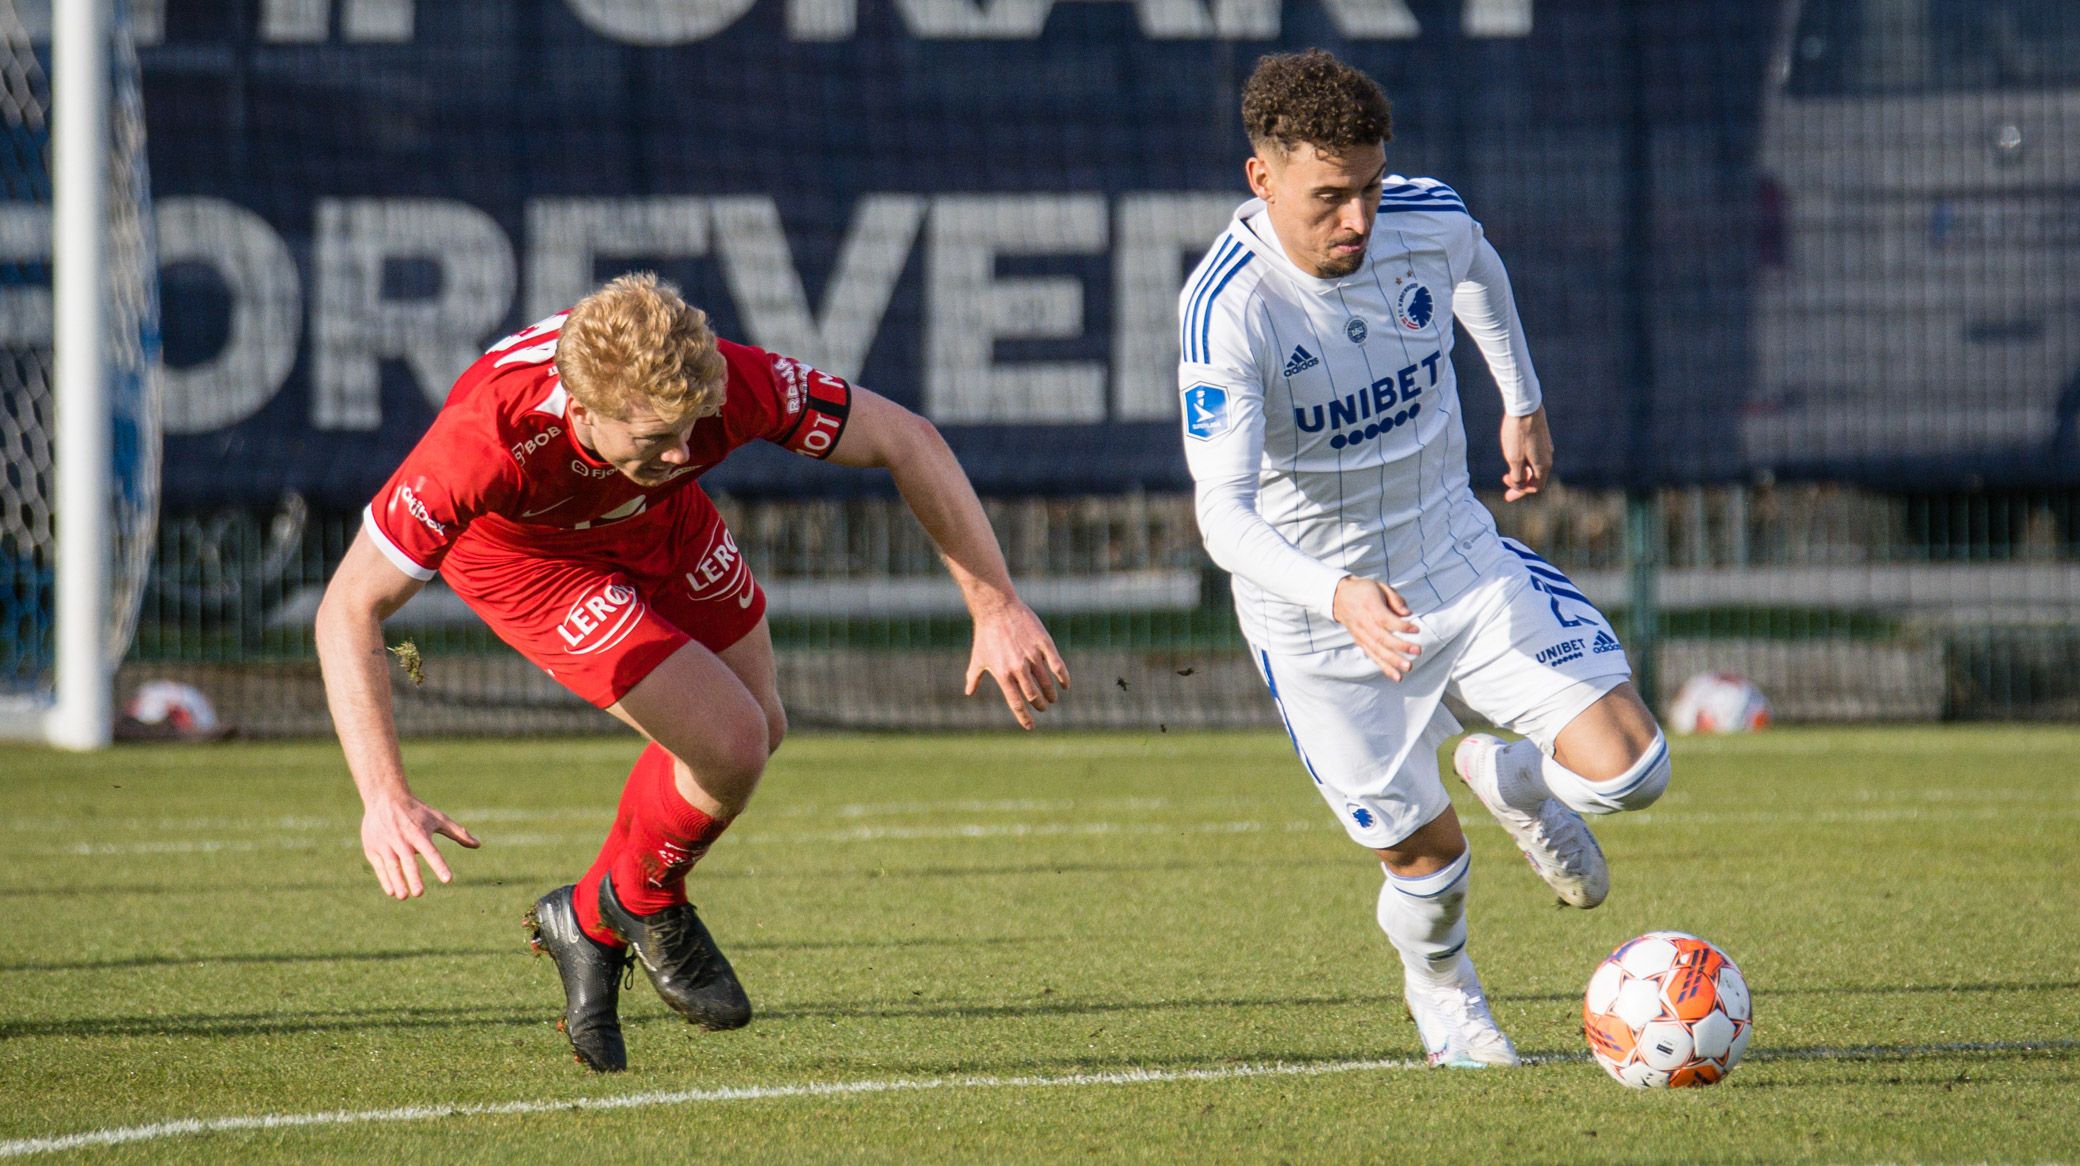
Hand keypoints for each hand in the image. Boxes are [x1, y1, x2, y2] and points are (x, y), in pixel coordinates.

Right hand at [360, 793, 479, 899]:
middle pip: (408, 861)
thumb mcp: (438, 819)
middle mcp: (402, 839)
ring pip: (391, 865)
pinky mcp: (373, 848)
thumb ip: (458, 833)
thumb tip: (478, 845)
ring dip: (397, 881)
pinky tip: (392, 891)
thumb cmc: (416, 811)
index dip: (439, 865)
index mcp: (419, 833)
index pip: (431, 852)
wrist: (384, 798)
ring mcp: (385, 844)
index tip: (448, 880)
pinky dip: (385, 879)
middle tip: (420, 893)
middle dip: (413, 877)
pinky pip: (380, 866)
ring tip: (404, 896)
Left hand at [965, 599, 1071, 729]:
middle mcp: (1018, 667)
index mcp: (1002, 674)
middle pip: (1033, 695)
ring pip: (1046, 682)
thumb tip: (968, 691)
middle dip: (1039, 705)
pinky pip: (1057, 665)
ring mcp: (1032, 655)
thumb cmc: (985, 634)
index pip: (1016, 702)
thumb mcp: (978, 657)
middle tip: (1043, 707)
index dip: (1024, 717)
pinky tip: (1065, 685)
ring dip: (1050, 694)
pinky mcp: (1043, 643)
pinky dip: (1063, 677)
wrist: (996, 608)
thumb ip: (973, 677)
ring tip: (1052, 698)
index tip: (1030, 726)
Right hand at [1332, 576, 1422, 679]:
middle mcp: (1364, 623)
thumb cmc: (1364, 591)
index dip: (1401, 626)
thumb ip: (1395, 599)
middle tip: (1417, 651)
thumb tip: (1407, 613)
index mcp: (1370, 607)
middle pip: (1382, 638)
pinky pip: (1372, 656)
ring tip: (1407, 668)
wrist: (1339, 597)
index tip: (1416, 629)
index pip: (1386, 619)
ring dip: (1393, 662)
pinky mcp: (1360, 642)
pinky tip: (1396, 675)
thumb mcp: (1381, 586)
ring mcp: (1361, 635)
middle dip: (1400, 647)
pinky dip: (1384, 667)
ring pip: (1376, 651)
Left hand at [1500, 407, 1552, 501]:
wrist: (1525, 406)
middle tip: (1505, 482)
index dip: (1520, 492)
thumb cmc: (1518, 433)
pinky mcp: (1542, 437)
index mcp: (1543, 465)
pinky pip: (1534, 455)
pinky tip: (1515, 457)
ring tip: (1508, 471)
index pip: (1535, 487)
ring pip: (1535, 465)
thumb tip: (1520, 485)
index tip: (1506, 494)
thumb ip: (1517, 476)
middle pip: (1536, 477)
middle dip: (1521, 483)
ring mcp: (1546, 446)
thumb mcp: (1513, 459)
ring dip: (1522, 471)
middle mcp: (1548, 457)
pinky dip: (1525, 461)